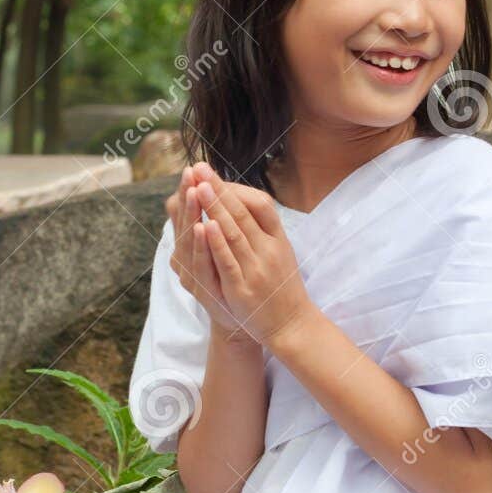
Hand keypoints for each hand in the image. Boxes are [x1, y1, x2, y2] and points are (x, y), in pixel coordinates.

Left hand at [179, 161, 313, 349]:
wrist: (292, 325)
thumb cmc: (282, 287)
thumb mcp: (281, 251)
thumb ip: (263, 228)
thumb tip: (237, 202)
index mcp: (278, 238)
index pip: (260, 204)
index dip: (234, 187)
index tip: (212, 173)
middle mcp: (269, 250)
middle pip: (242, 213)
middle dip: (219, 189)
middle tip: (199, 167)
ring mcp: (256, 268)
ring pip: (234, 233)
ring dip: (216, 208)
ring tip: (200, 186)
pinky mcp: (243, 288)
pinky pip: (228, 261)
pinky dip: (216, 243)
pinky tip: (204, 226)